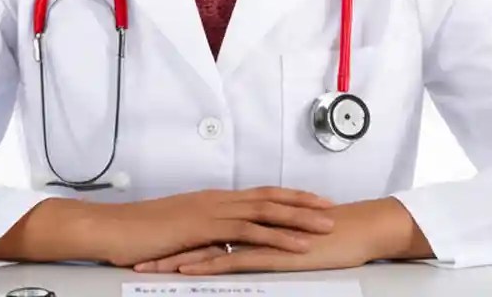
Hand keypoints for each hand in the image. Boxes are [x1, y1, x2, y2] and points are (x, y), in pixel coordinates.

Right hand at [93, 187, 336, 267]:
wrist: (113, 228)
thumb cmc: (138, 233)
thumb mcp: (178, 232)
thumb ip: (202, 235)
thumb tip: (219, 244)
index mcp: (211, 200)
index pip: (258, 195)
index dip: (287, 197)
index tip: (312, 201)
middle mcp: (216, 200)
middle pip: (269, 198)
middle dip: (303, 203)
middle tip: (331, 208)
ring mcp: (212, 212)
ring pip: (266, 211)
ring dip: (300, 218)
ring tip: (325, 226)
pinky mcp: (206, 227)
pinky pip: (250, 232)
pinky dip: (278, 237)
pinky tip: (298, 244)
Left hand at [132, 198, 432, 273]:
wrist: (359, 228)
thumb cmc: (327, 235)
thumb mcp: (283, 240)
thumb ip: (258, 241)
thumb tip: (238, 249)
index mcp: (247, 221)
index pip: (201, 230)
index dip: (172, 238)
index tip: (144, 246)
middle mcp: (246, 225)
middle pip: (196, 237)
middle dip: (164, 248)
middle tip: (132, 257)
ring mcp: (257, 237)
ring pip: (207, 247)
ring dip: (176, 258)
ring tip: (148, 268)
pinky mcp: (272, 252)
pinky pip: (233, 259)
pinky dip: (208, 264)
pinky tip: (189, 270)